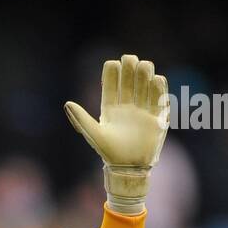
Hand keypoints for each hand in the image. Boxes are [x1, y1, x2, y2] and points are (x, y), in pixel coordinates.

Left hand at [64, 54, 168, 206]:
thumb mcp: (94, 135)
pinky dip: (158, 83)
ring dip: (145, 70)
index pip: (111, 82)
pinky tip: (154, 80)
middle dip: (130, 64)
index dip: (112, 70)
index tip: (113, 64)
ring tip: (143, 67)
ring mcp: (142, 108)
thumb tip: (67, 104)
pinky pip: (159, 94)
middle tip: (130, 60)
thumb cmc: (110, 153)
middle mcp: (126, 105)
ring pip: (145, 81)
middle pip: (129, 77)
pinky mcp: (156, 114)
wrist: (130, 167)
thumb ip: (81, 119)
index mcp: (110, 107)